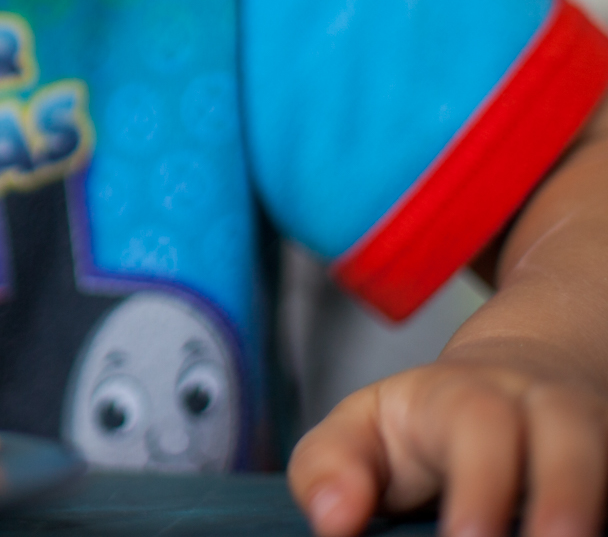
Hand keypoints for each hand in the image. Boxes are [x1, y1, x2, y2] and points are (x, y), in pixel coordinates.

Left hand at [290, 352, 607, 536]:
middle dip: (560, 498)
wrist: (512, 386)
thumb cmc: (420, 426)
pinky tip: (597, 534)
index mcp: (468, 396)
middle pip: (566, 438)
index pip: (479, 423)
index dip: (481, 486)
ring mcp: (595, 435)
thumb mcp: (361, 430)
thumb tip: (334, 521)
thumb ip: (328, 466)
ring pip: (607, 454)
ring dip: (597, 505)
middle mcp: (542, 409)